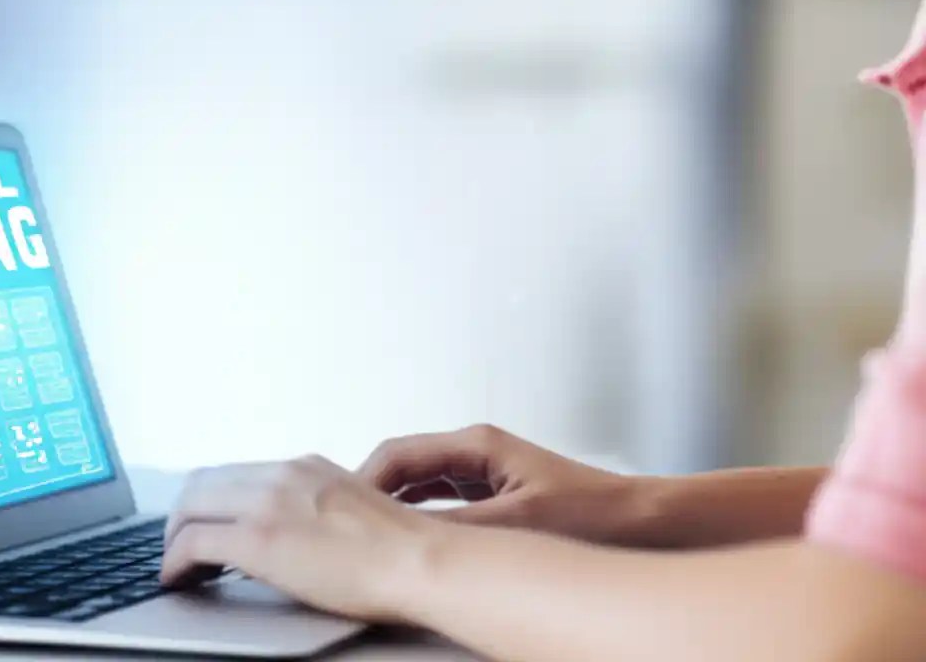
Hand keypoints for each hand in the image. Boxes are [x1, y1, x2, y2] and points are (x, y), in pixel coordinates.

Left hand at [161, 455, 441, 620]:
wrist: (417, 560)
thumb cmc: (400, 550)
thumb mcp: (352, 509)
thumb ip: (316, 508)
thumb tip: (294, 531)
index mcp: (303, 468)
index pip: (235, 473)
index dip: (209, 500)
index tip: (204, 522)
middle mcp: (280, 475)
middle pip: (202, 483)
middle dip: (183, 515)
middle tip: (178, 545)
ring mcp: (266, 502)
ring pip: (190, 507)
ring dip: (174, 536)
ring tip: (176, 565)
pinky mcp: (257, 538)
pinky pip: (193, 543)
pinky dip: (175, 561)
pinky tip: (177, 579)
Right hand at [359, 424, 642, 543]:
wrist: (642, 521)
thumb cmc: (591, 513)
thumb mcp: (516, 522)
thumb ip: (457, 526)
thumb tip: (404, 534)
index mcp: (476, 444)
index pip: (399, 454)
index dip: (364, 480)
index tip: (342, 510)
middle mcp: (474, 451)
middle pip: (403, 465)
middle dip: (370, 491)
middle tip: (342, 524)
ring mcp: (482, 472)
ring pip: (418, 484)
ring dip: (391, 505)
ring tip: (364, 533)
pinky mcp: (492, 495)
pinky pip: (439, 501)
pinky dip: (417, 516)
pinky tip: (404, 539)